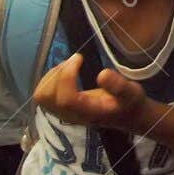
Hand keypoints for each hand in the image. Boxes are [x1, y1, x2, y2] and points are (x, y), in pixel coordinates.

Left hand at [34, 53, 152, 132]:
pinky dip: (49, 79)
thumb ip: (119, 85)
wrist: (127, 116)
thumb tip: (102, 74)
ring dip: (52, 75)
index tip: (80, 57)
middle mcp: (70, 115)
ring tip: (70, 65)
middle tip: (75, 61)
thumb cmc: (129, 103)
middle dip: (57, 74)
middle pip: (46, 97)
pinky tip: (66, 72)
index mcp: (87, 111)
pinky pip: (43, 94)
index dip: (67, 76)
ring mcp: (62, 113)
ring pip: (41, 95)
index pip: (65, 98)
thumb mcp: (132, 93)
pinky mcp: (59, 108)